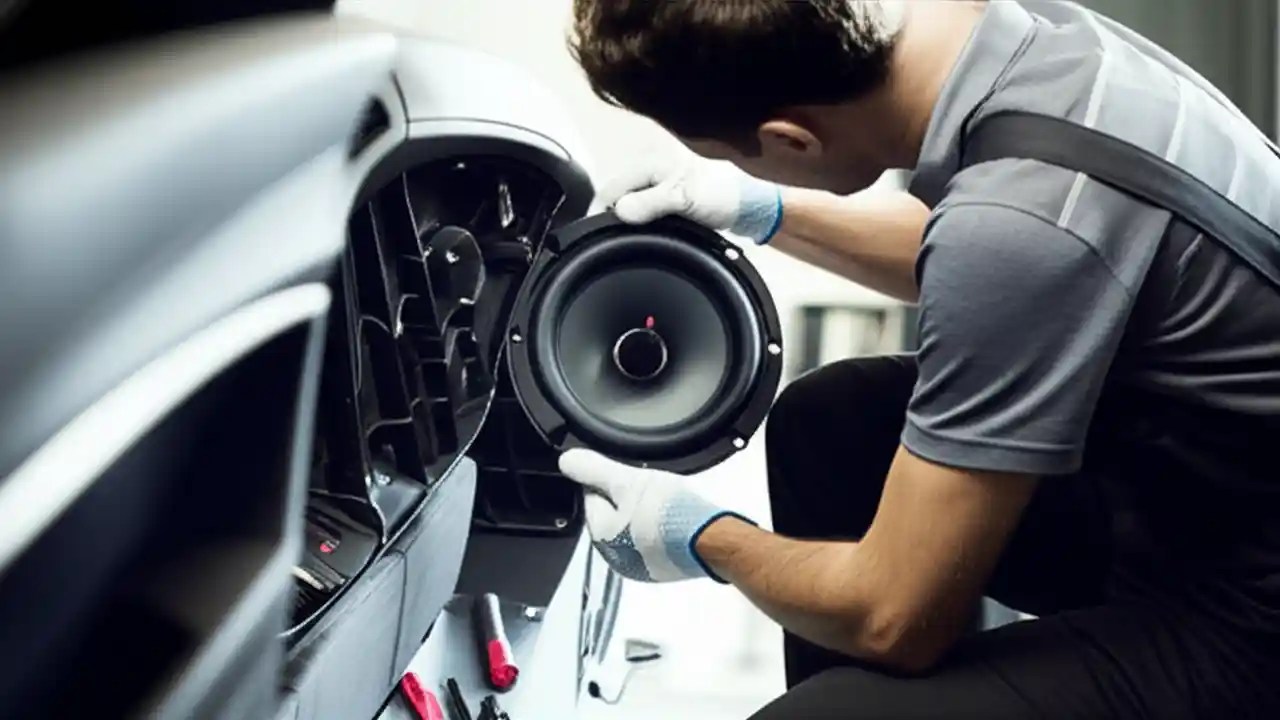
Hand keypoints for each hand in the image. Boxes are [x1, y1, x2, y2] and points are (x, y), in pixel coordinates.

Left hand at [558, 449, 751, 582]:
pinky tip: (675, 519)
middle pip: (613, 516)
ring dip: (645, 513)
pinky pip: (654, 542)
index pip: (591, 499)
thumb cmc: (670, 513)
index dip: (608, 480)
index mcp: (602, 537)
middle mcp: (617, 558)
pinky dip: (662, 529)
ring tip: (666, 502)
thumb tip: (566, 461)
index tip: (629, 475)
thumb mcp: (628, 481)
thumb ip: (595, 470)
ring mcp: (642, 567)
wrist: (714, 540)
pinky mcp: (665, 569)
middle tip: (650, 488)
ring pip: (634, 529)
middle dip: (628, 499)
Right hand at [597, 155, 783, 244]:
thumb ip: (649, 203)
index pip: (610, 189)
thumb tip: (619, 212)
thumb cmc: (719, 194)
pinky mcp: (666, 200)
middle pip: (616, 198)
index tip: (594, 237)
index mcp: (649, 164)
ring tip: (621, 244)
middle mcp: (649, 172)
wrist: (748, 204)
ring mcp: (657, 186)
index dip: (598, 213)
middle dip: (610, 219)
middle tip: (607, 245)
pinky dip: (639, 225)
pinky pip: (643, 213)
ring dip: (625, 224)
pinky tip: (641, 237)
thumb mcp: (682, 198)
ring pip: (628, 207)